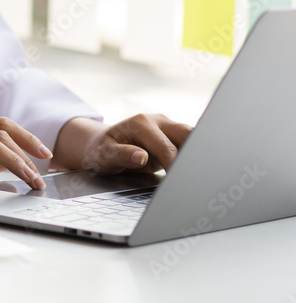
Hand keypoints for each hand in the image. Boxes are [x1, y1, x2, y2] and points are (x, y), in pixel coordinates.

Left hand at [54, 114, 192, 173]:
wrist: (102, 144)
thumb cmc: (102, 150)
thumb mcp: (104, 154)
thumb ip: (121, 155)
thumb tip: (141, 157)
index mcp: (140, 123)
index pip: (165, 146)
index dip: (174, 164)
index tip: (179, 181)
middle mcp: (157, 121)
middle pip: (187, 134)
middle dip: (194, 155)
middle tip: (198, 177)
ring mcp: (167, 127)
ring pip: (192, 138)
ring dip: (196, 155)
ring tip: (200, 176)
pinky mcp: (173, 136)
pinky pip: (189, 145)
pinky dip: (193, 157)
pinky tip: (196, 172)